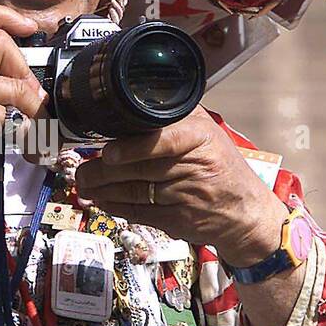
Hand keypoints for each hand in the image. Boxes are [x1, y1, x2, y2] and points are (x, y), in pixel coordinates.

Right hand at [0, 4, 45, 269]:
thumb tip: (19, 65)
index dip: (4, 15)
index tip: (28, 27)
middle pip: (0, 42)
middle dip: (22, 67)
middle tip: (27, 93)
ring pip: (13, 81)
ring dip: (30, 104)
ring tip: (28, 120)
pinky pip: (11, 110)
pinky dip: (17, 127)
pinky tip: (0, 138)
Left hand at [74, 105, 288, 266]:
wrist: (245, 212)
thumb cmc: (220, 165)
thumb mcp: (207, 132)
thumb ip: (175, 118)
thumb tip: (132, 104)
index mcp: (201, 138)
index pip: (165, 141)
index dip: (133, 148)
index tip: (109, 152)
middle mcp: (195, 167)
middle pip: (140, 169)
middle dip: (103, 172)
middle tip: (81, 170)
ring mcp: (185, 197)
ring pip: (134, 192)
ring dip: (103, 190)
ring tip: (84, 184)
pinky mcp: (178, 221)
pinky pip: (139, 213)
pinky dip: (116, 207)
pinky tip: (102, 200)